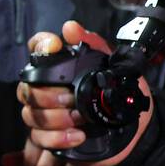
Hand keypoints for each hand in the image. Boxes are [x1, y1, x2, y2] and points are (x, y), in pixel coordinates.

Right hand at [13, 19, 152, 165]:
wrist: (137, 129)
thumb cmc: (123, 95)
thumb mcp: (116, 67)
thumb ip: (94, 45)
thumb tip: (70, 28)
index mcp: (60, 69)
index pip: (37, 49)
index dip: (40, 45)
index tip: (55, 46)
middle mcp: (46, 89)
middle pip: (27, 88)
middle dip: (47, 95)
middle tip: (70, 99)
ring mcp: (45, 113)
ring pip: (30, 114)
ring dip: (53, 118)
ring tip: (78, 120)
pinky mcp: (49, 137)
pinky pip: (38, 137)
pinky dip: (56, 138)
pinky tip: (77, 136)